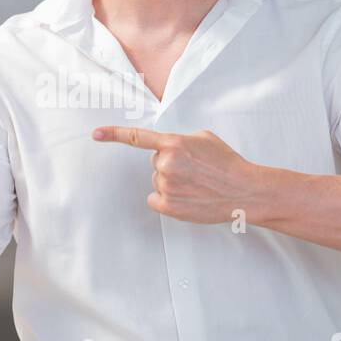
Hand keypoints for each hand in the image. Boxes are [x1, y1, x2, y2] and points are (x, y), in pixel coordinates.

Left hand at [92, 125, 266, 223]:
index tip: (96, 134)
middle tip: (194, 171)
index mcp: (174, 143)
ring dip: (172, 182)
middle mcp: (167, 164)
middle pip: (155, 163)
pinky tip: (188, 197)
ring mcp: (166, 186)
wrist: (244, 191)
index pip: (137, 138)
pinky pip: (156, 199)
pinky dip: (168, 199)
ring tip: (197, 185)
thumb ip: (180, 139)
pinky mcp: (169, 206)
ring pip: (158, 181)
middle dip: (171, 165)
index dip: (114, 134)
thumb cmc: (228, 164)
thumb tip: (169, 146)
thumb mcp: (204, 138)